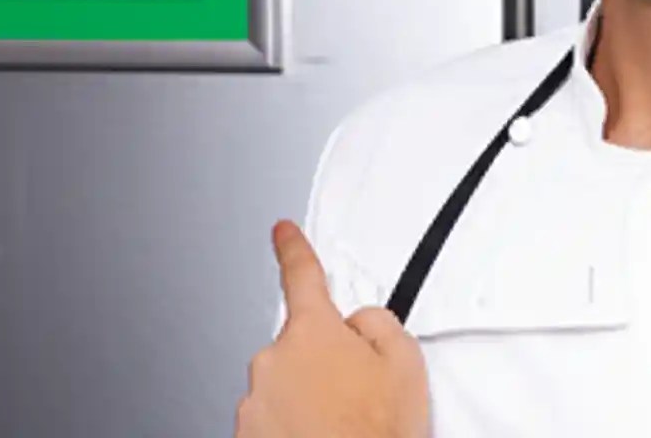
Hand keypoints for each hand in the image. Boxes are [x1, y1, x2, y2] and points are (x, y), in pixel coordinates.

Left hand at [236, 220, 430, 436]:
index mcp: (311, 332)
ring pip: (284, 387)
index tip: (282, 232)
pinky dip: (293, 429)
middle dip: (322, 363)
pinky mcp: (247, 433)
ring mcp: (256, 401)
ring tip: (341, 426)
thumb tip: (357, 322)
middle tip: (354, 396)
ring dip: (308, 402)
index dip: (293, 249)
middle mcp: (274, 361)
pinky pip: (272, 420)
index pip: (301, 276)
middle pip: (299, 346)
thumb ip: (376, 323)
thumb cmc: (378, 431)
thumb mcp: (403, 361)